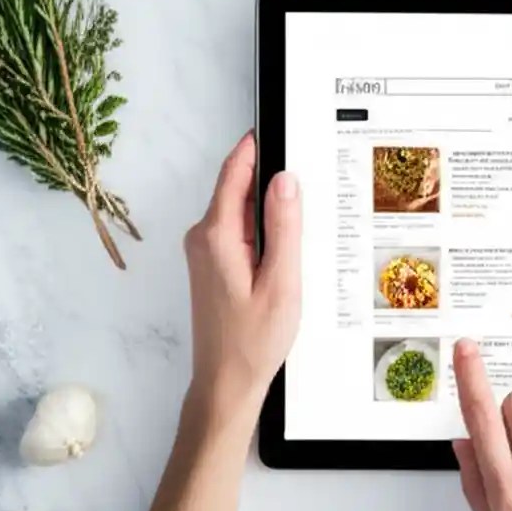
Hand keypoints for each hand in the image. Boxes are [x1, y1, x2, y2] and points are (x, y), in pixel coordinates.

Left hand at [182, 131, 300, 420]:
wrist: (226, 383)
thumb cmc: (252, 341)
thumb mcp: (281, 282)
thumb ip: (284, 228)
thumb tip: (285, 180)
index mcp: (217, 236)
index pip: (234, 172)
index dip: (256, 146)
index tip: (277, 127)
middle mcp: (203, 238)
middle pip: (238, 188)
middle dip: (270, 176)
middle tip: (308, 171)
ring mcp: (204, 252)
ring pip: (240, 210)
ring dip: (269, 207)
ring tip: (305, 214)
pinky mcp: (212, 265)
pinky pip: (239, 231)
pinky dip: (262, 229)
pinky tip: (287, 247)